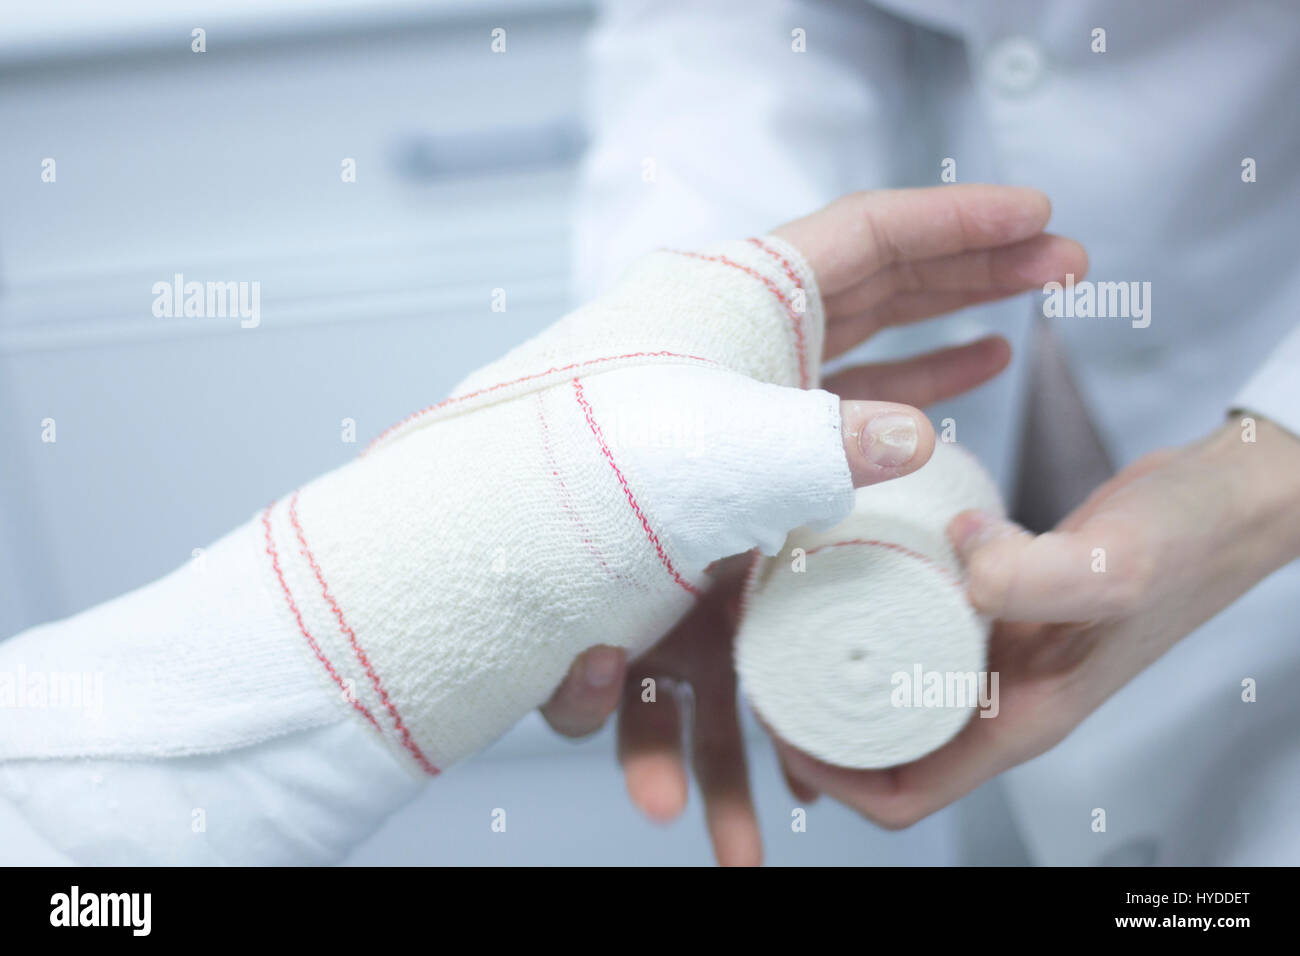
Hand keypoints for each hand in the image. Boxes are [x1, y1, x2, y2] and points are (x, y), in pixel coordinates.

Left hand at [541, 186, 1087, 863]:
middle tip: (1065, 260)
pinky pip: (830, 423)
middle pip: (874, 281)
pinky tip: (941, 411)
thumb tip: (917, 433)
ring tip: (1020, 326)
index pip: (866, 234)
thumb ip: (815, 448)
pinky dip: (891, 409)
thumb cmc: (570, 493)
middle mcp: (737, 342)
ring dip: (940, 337)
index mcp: (732, 307)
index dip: (959, 219)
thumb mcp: (705, 459)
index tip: (1043, 213)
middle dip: (970, 270)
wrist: (484, 561)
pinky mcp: (732, 462)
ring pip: (857, 348)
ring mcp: (737, 401)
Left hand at [774, 416, 1299, 828]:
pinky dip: (876, 622)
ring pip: (897, 693)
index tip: (776, 726)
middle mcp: (1002, 698)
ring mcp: (999, 656)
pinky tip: (844, 573)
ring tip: (784, 621)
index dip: (831, 780)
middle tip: (761, 665)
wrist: (1225, 500)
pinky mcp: (997, 610)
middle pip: (883, 750)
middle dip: (814, 725)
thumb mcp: (1117, 561)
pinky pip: (919, 635)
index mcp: (1021, 720)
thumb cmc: (1186, 542)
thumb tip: (961, 565)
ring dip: (838, 674)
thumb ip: (1045, 572)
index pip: (905, 794)